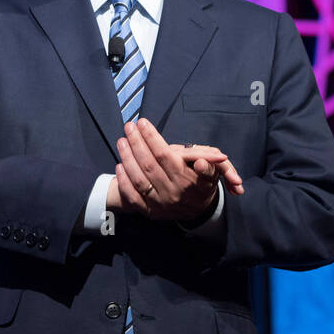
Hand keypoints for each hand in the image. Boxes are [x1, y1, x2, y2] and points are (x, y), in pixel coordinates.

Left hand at [114, 119, 242, 220]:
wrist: (199, 210)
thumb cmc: (203, 182)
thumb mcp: (214, 171)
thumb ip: (210, 164)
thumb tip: (201, 162)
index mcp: (186, 179)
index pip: (164, 155)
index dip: (152, 138)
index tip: (143, 123)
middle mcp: (171, 192)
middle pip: (148, 164)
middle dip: (136, 142)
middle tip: (129, 126)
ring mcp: (159, 203)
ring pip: (138, 179)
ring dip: (127, 158)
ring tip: (121, 141)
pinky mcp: (150, 211)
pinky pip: (133, 196)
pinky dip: (124, 181)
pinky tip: (119, 166)